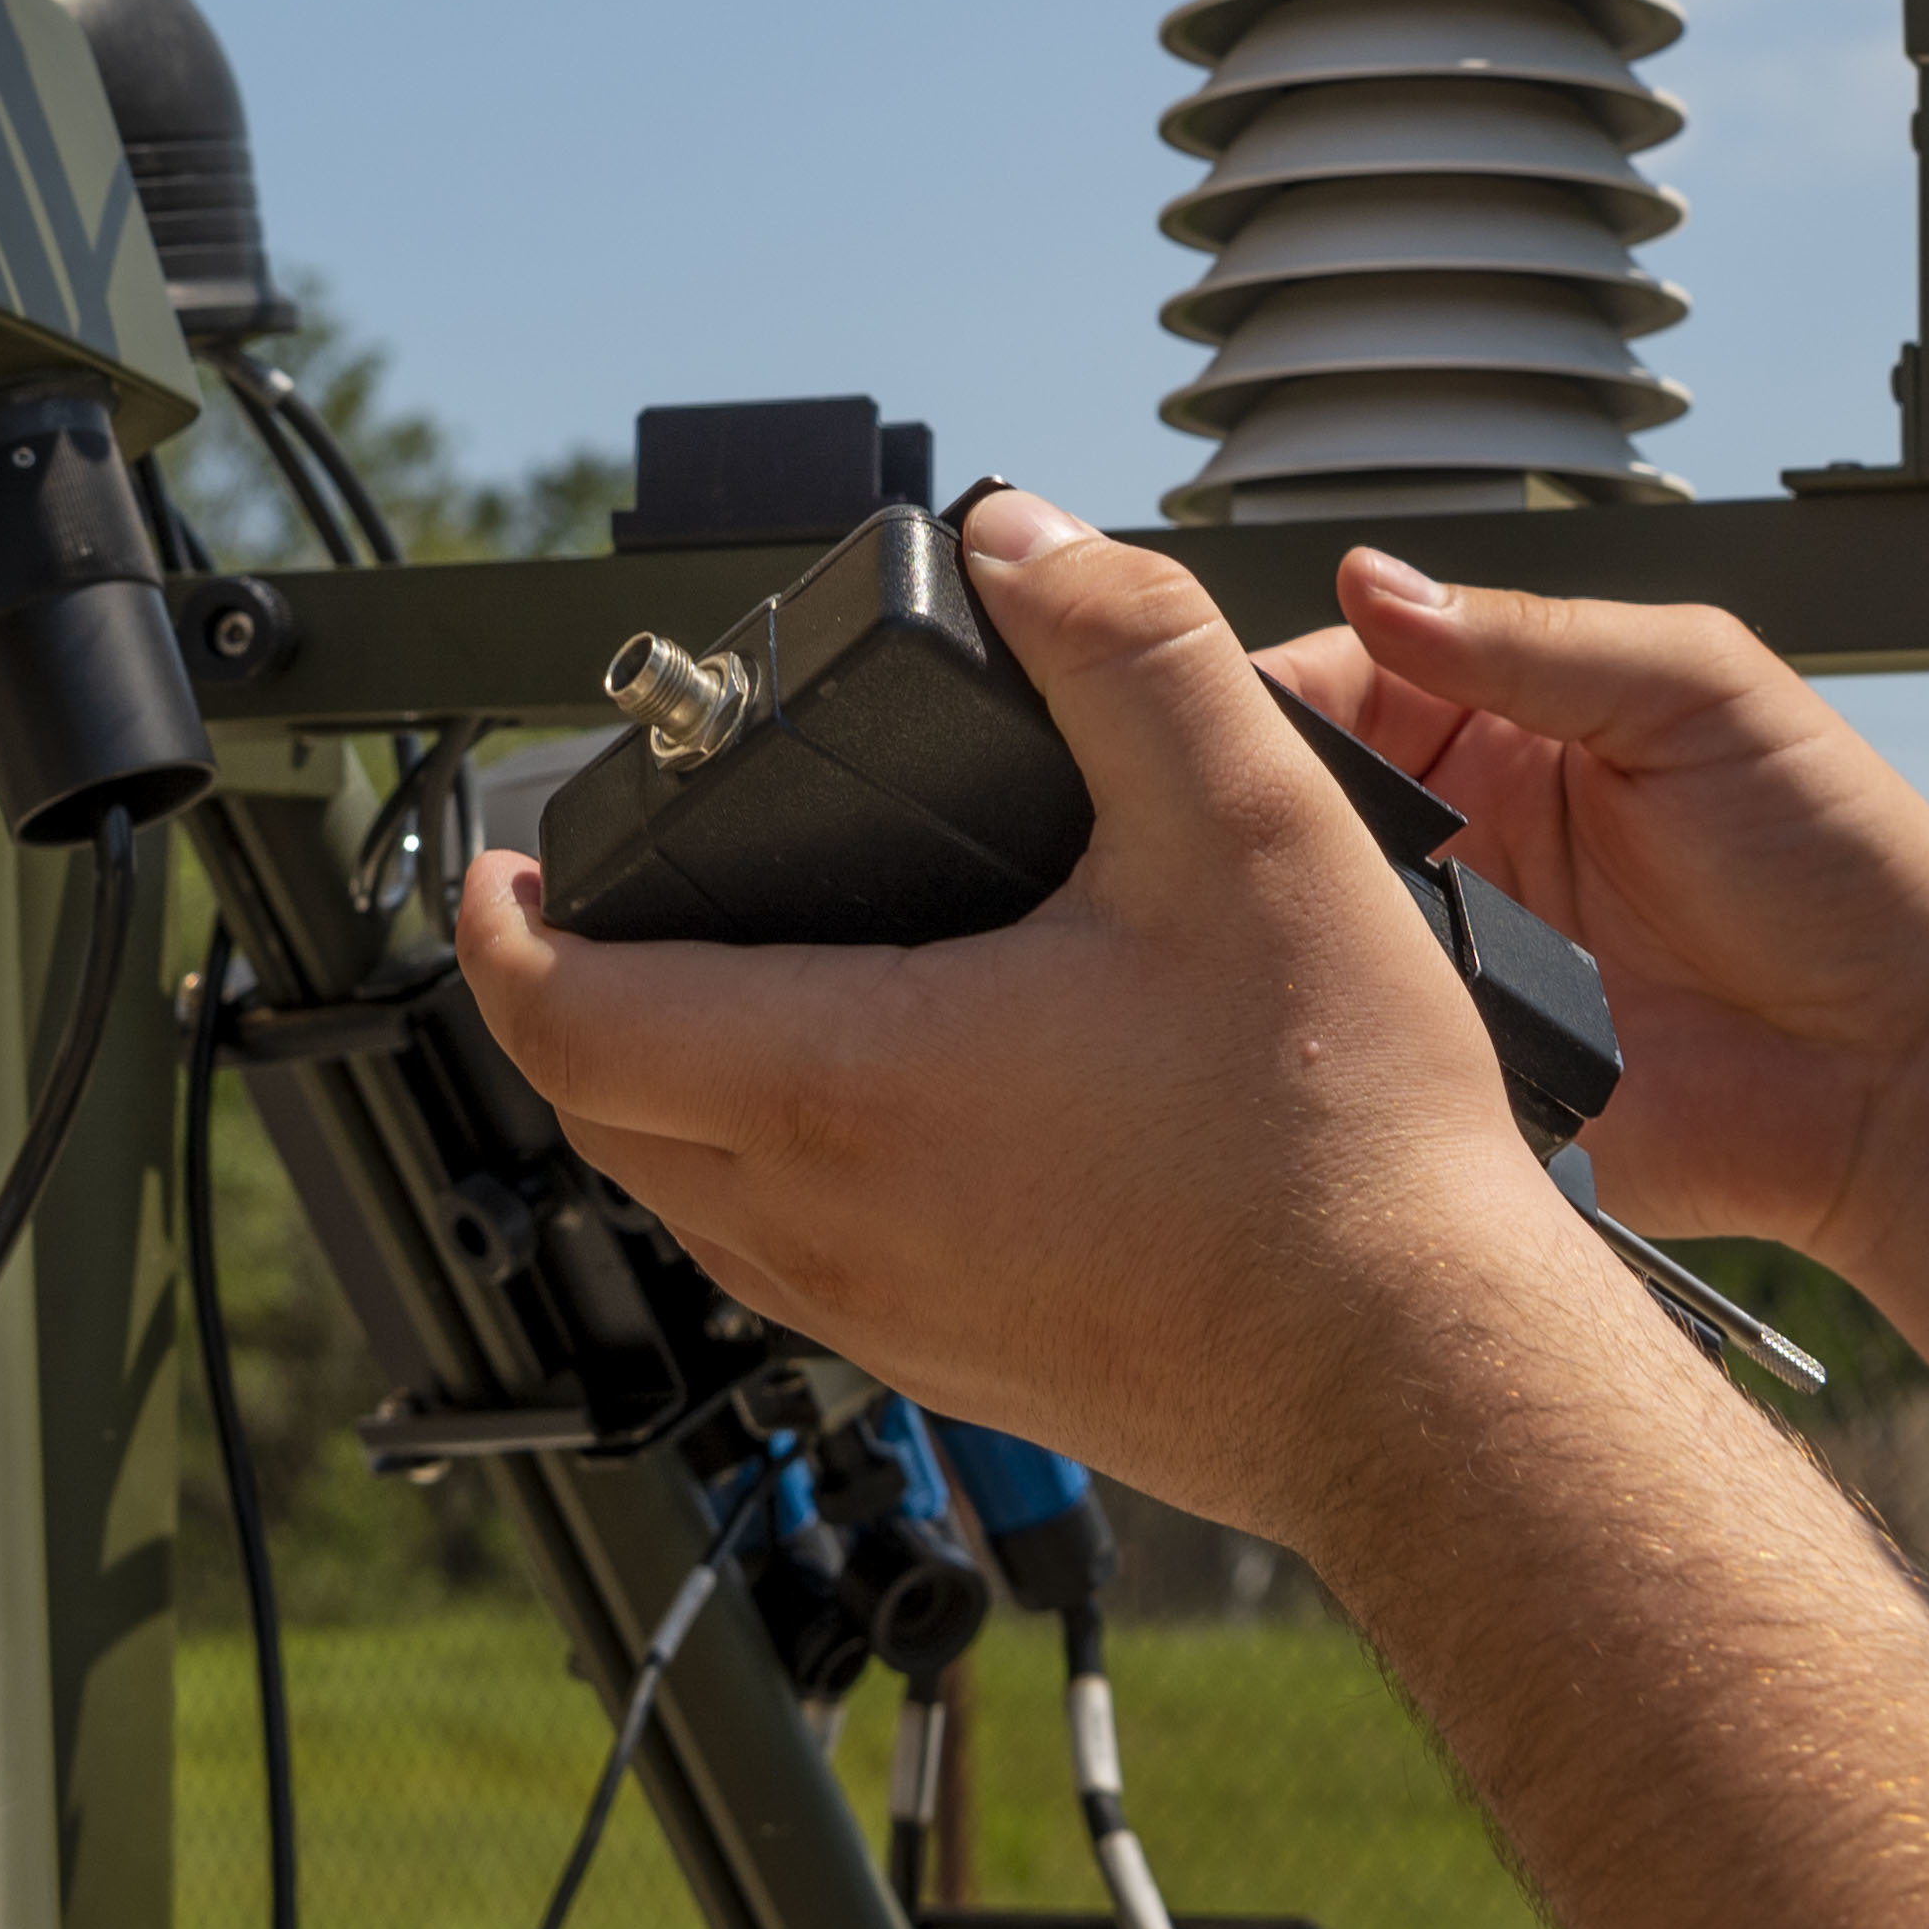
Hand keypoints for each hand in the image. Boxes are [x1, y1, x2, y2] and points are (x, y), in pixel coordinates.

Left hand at [457, 489, 1599, 1543]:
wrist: (1430, 1384)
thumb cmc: (1343, 1143)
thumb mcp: (1248, 822)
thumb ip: (1125, 648)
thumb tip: (1022, 544)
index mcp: (847, 1084)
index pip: (568, 1016)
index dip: (500, 924)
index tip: (498, 862)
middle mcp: (833, 1224)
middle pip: (602, 1112)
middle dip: (568, 997)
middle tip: (596, 903)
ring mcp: (889, 1317)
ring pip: (690, 1204)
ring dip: (662, 1094)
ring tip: (720, 984)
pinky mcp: (962, 1371)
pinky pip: (793, 1268)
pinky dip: (766, 1177)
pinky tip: (873, 1115)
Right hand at [1264, 555, 1928, 1276]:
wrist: (1910, 1070)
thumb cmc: (1842, 863)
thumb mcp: (1695, 691)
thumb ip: (1531, 638)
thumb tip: (1378, 580)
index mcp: (1506, 727)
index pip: (1338, 681)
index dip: (1261, 691)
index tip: (1197, 709)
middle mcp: (1461, 839)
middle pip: (1289, 808)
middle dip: (1241, 811)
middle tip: (1212, 822)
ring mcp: (1452, 963)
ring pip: (1300, 929)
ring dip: (1276, 922)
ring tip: (1257, 917)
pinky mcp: (1461, 1073)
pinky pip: (1356, 1047)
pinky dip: (1327, 1031)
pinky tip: (1313, 1018)